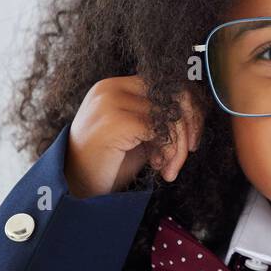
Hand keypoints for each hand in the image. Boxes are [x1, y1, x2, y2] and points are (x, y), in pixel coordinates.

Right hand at [64, 76, 202, 197]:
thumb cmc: (108, 163)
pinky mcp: (118, 121)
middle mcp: (112, 88)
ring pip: (170, 115)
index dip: (187, 109)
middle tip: (190, 151)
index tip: (191, 138)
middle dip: (189, 125)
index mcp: (115, 86)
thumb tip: (195, 110)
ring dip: (179, 146)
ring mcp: (112, 102)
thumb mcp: (137, 133)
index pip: (166, 84)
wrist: (75, 186)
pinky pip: (162, 131)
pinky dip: (169, 151)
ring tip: (170, 167)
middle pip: (173, 94)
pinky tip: (159, 168)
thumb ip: (159, 118)